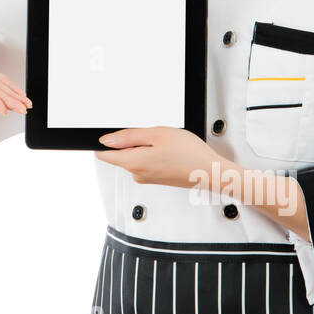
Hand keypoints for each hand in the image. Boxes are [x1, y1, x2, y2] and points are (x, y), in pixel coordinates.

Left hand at [93, 126, 219, 188]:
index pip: (103, 155)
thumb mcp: (156, 134)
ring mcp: (147, 178)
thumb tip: (107, 140)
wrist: (210, 171)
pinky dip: (154, 154)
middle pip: (121, 154)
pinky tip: (169, 151)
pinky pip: (147, 163)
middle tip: (153, 136)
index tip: (113, 134)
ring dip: (145, 147)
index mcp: (133, 163)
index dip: (105, 142)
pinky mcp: (156, 179)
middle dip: (131, 142)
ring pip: (135, 157)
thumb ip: (128, 137)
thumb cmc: (189, 154)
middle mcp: (137, 174)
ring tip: (165, 144)